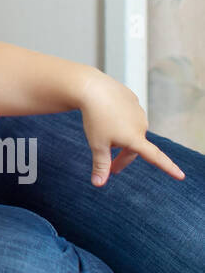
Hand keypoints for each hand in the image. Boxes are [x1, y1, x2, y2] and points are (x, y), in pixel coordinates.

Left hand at [79, 71, 185, 186]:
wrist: (91, 88)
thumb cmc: (95, 119)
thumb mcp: (97, 144)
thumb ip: (100, 165)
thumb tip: (98, 184)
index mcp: (135, 138)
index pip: (155, 157)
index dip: (168, 168)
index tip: (180, 176)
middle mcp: (141, 125)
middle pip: (134, 147)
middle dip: (123, 158)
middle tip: (111, 169)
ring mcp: (137, 111)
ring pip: (130, 131)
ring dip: (120, 138)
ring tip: (103, 134)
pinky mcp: (131, 99)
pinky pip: (125, 115)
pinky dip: (118, 120)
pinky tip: (105, 115)